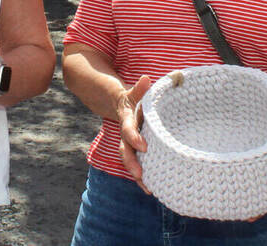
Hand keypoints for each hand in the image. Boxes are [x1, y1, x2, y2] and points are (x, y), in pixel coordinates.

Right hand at [116, 76, 151, 192]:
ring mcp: (129, 143)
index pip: (129, 129)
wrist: (114, 103)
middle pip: (126, 150)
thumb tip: (146, 78)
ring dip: (138, 175)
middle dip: (132, 163)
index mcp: (127, 119)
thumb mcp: (133, 92)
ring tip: (149, 188)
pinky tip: (152, 188)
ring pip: (131, 160)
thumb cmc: (131, 98)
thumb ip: (139, 88)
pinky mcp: (134, 149)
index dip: (134, 138)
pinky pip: (137, 164)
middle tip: (140, 175)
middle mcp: (126, 133)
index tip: (143, 147)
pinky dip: (143, 176)